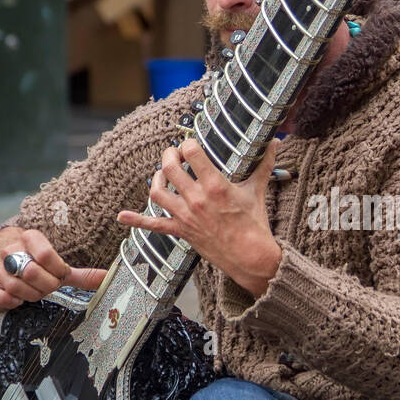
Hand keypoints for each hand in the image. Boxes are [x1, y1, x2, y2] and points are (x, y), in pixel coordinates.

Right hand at [0, 228, 106, 313]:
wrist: (11, 271)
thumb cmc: (40, 269)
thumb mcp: (60, 269)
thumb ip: (82, 275)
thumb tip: (107, 277)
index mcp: (31, 239)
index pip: (45, 255)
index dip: (57, 271)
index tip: (62, 276)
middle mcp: (12, 251)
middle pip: (31, 272)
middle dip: (46, 286)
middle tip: (50, 288)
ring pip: (15, 286)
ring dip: (31, 295)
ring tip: (36, 293)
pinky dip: (9, 301)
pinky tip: (18, 301)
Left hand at [117, 138, 281, 298]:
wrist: (250, 256)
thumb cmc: (254, 224)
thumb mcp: (257, 190)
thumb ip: (264, 164)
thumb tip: (277, 143)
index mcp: (215, 186)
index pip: (192, 153)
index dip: (188, 143)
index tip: (190, 143)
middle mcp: (196, 199)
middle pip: (170, 168)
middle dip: (169, 155)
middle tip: (174, 153)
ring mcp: (186, 216)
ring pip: (157, 191)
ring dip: (156, 178)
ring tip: (162, 173)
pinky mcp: (181, 231)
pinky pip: (154, 225)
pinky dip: (136, 220)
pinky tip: (122, 216)